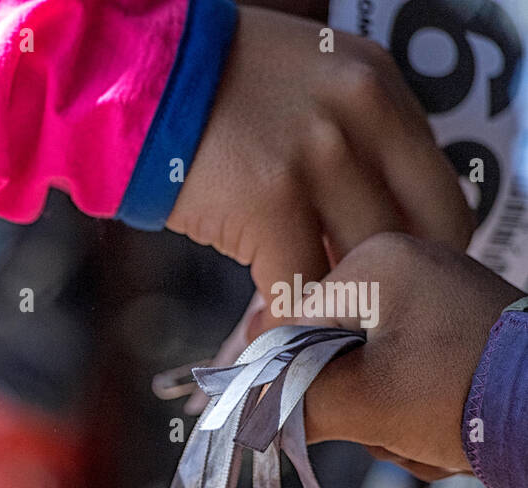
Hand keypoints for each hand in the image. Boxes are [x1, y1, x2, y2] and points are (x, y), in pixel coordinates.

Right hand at [168, 7, 473, 336]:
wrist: (121, 80)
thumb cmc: (194, 94)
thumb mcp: (295, 91)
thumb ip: (339, 146)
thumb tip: (346, 234)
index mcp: (376, 87)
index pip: (438, 199)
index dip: (414, 257)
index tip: (378, 287)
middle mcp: (362, 114)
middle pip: (417, 239)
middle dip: (379, 293)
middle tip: (340, 322)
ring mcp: (319, 156)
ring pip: (361, 271)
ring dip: (330, 318)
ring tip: (297, 335)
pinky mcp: (268, 198)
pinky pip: (298, 289)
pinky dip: (283, 325)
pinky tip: (261, 334)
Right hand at [300, 233, 520, 479]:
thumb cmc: (467, 394)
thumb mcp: (363, 402)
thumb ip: (289, 402)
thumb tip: (240, 411)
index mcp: (377, 260)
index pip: (289, 324)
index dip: (289, 379)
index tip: (308, 416)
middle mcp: (407, 265)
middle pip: (327, 353)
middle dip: (352, 408)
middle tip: (390, 429)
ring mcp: (437, 297)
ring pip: (366, 373)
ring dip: (385, 421)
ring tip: (424, 435)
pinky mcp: (459, 330)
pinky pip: (404, 375)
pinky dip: (414, 415)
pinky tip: (441, 433)